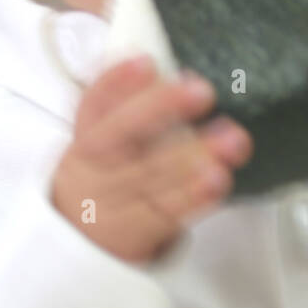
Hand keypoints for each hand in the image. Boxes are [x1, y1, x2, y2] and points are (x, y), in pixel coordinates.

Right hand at [51, 55, 252, 262]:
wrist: (78, 245)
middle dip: (161, 110)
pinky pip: (163, 213)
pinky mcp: (132, 235)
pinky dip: (193, 196)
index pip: (93, 105)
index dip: (116, 82)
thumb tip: (172, 68)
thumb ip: (136, 104)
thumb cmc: (109, 177)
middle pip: (121, 137)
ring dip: (191, 157)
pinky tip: (217, 179)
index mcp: (84, 138)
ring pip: (148, 176)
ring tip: (230, 140)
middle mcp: (92, 169)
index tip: (146, 62)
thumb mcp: (109, 140)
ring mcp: (109, 204)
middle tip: (201, 91)